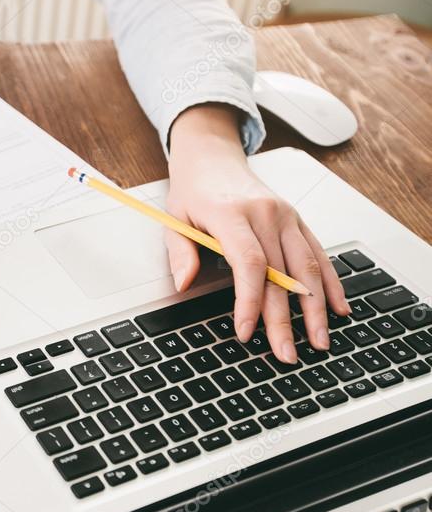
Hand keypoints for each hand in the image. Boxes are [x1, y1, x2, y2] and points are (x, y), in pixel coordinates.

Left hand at [166, 104, 349, 362]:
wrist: (212, 158)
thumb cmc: (193, 191)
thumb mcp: (174, 219)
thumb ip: (181, 253)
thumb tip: (184, 284)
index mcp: (233, 215)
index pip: (249, 263)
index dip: (250, 301)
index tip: (246, 331)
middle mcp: (266, 215)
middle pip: (281, 274)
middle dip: (285, 319)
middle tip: (286, 354)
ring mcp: (286, 217)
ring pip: (307, 267)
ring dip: (316, 307)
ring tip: (319, 341)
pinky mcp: (297, 221)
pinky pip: (318, 254)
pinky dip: (330, 283)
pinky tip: (338, 308)